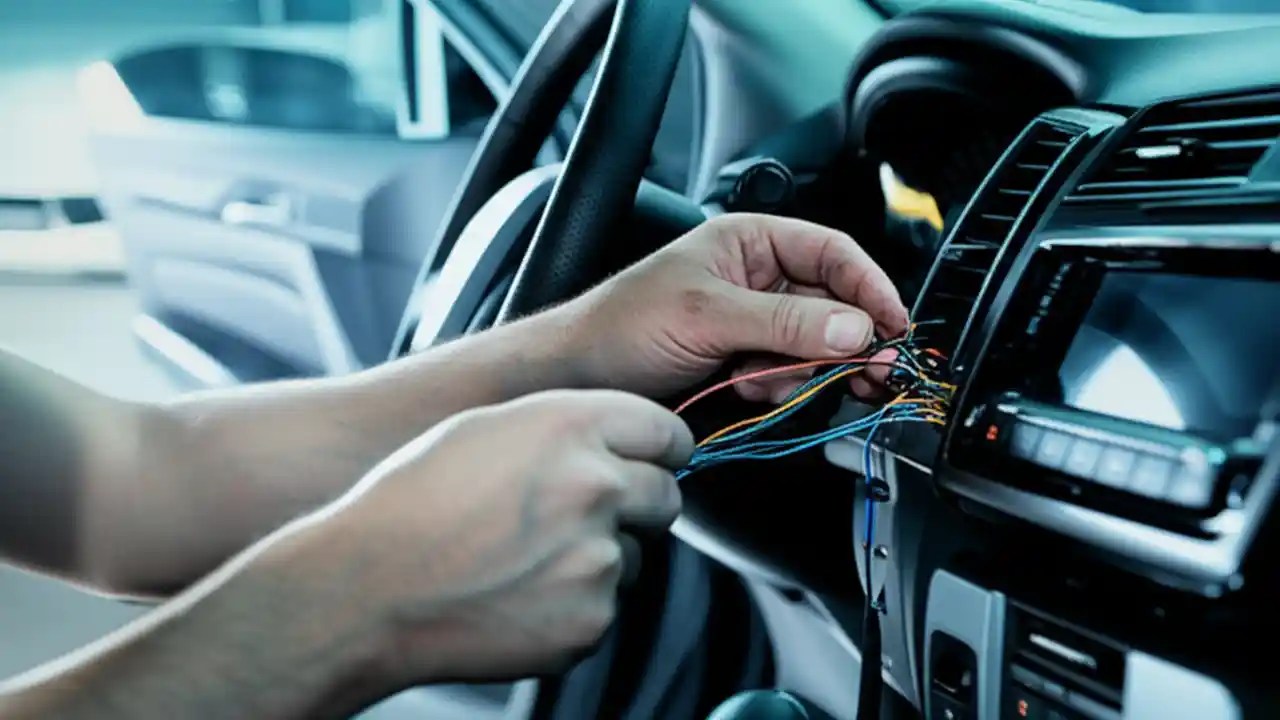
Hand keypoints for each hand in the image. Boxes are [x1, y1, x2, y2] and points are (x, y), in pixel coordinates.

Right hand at [289, 389, 691, 686]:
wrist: (368, 589)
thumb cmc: (413, 503)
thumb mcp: (488, 428)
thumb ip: (567, 427)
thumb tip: (622, 443)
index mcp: (572, 427)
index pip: (669, 433)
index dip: (658, 449)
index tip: (650, 461)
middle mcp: (596, 487)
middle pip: (666, 495)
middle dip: (638, 504)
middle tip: (582, 516)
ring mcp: (598, 559)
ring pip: (636, 555)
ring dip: (603, 556)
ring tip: (528, 558)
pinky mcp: (589, 620)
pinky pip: (606, 605)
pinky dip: (576, 603)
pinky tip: (520, 592)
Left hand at [561, 213, 909, 400]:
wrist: (579, 378)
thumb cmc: (622, 325)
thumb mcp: (706, 315)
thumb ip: (783, 323)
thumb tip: (852, 328)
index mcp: (751, 242)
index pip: (833, 253)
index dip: (869, 287)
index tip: (893, 326)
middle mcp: (759, 278)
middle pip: (834, 306)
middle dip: (845, 342)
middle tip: (868, 373)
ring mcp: (754, 324)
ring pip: (816, 348)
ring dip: (804, 371)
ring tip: (766, 379)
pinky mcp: (746, 363)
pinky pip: (791, 375)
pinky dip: (780, 387)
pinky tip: (748, 388)